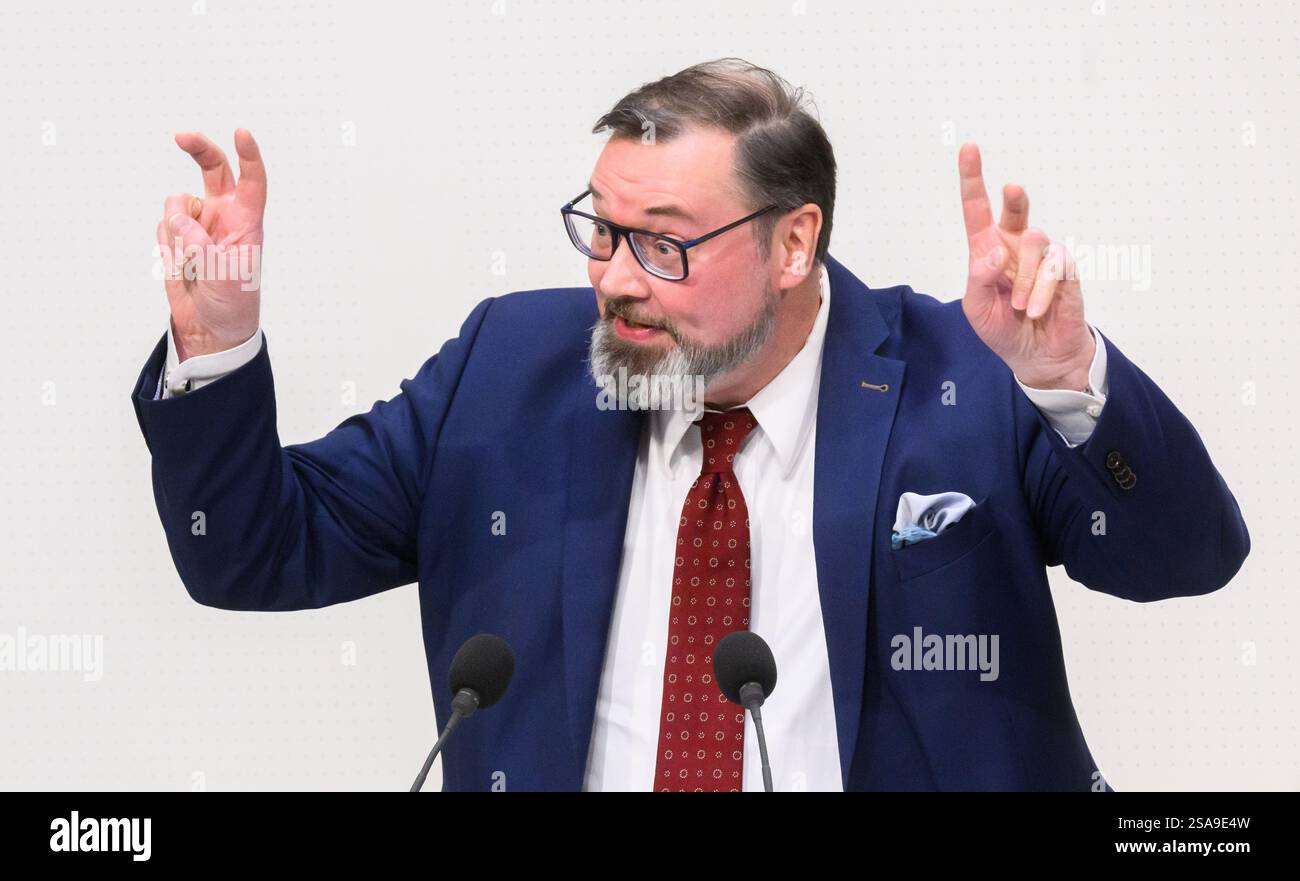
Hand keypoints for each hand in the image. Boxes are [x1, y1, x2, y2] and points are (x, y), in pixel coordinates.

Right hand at [156, 129, 265, 360]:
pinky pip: (162, 227)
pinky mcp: (176, 236)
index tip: (241, 134)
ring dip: (177, 231)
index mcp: (247, 223)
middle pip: (212, 170)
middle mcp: (223, 216)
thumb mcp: (227, 277)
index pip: (252, 182)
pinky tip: (181, 268)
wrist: (210, 328)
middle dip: (199, 149)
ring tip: (192, 263)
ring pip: (176, 204)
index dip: (249, 156)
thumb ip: (204, 246)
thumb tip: (180, 219)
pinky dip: (166, 247)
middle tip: (181, 137)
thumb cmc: (232, 303)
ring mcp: (198, 224)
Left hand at [957, 143, 1093, 390]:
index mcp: (987, 250)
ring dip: (1025, 281)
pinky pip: (1055, 266)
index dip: (972, 180)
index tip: (968, 148)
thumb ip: (979, 279)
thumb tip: (994, 251)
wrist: (1037, 355)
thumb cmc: (1003, 327)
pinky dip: (1043, 291)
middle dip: (1014, 197)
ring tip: (1022, 307)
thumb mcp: (977, 309)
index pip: (977, 210)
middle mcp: (1015, 246)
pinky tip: (1037, 308)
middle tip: (1012, 189)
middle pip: (1015, 208)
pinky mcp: (1067, 268)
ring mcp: (1042, 255)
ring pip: (1034, 243)